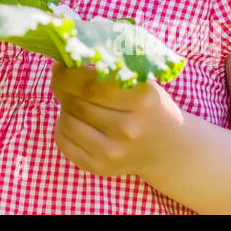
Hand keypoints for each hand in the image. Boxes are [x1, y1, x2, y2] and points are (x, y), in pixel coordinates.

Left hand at [50, 60, 185, 181]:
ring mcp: (113, 152)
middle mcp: (128, 129)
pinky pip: (63, 142)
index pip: (92, 85)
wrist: (170, 151)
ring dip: (64, 107)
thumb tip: (65, 62)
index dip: (68, 74)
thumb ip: (110, 71)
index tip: (60, 65)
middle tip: (62, 80)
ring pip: (67, 122)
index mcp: (141, 101)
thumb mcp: (142, 84)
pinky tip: (74, 120)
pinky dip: (61, 127)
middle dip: (62, 87)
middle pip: (77, 103)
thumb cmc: (151, 108)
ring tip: (73, 102)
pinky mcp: (99, 168)